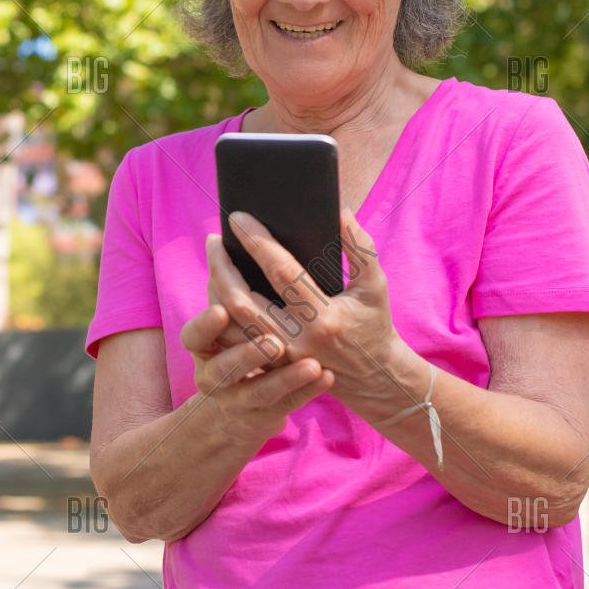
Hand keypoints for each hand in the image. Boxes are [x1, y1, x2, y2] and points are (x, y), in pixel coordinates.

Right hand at [179, 293, 334, 444]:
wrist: (239, 404)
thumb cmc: (230, 345)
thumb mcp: (214, 323)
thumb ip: (223, 287)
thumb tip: (233, 240)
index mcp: (204, 344)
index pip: (200, 331)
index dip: (208, 321)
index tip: (223, 309)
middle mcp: (218, 372)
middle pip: (230, 364)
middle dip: (250, 354)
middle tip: (276, 344)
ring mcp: (242, 398)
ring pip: (261, 390)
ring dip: (286, 378)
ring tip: (313, 365)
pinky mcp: (266, 412)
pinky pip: (288, 402)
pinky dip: (306, 389)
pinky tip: (326, 376)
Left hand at [209, 208, 417, 414]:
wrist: (372, 376)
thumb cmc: (373, 324)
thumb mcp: (375, 285)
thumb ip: (361, 249)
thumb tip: (340, 212)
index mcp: (324, 318)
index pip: (281, 272)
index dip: (257, 242)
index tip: (239, 217)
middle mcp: (296, 340)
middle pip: (241, 301)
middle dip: (221, 267)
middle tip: (213, 239)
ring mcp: (278, 358)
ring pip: (230, 325)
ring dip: (215, 290)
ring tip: (214, 259)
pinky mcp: (269, 366)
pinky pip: (233, 340)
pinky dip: (220, 313)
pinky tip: (218, 288)